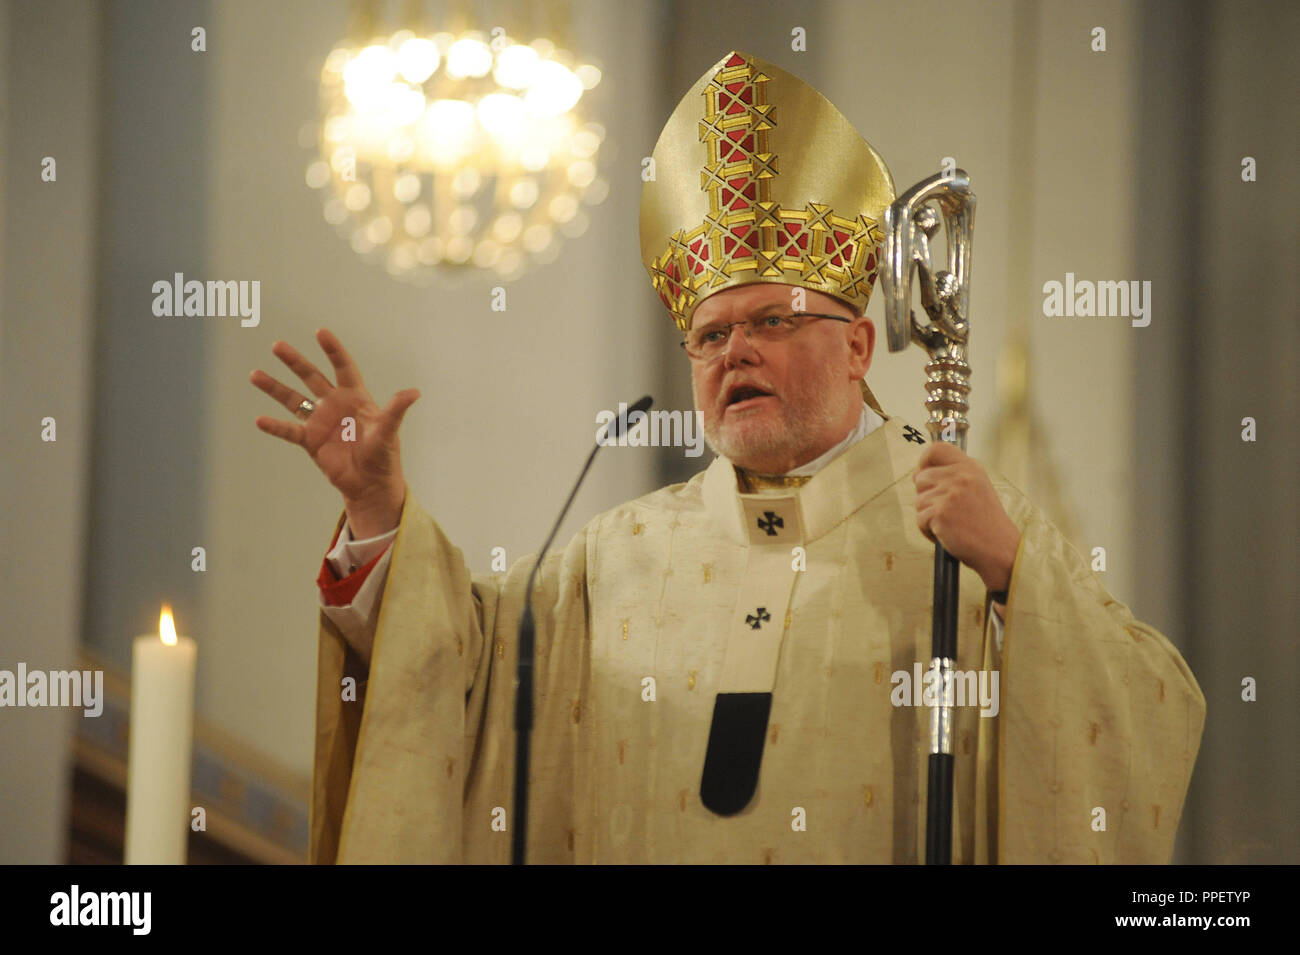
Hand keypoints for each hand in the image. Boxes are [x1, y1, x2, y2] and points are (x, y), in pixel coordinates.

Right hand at [250, 328, 418, 536]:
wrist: (370, 484)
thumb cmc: (383, 456)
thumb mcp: (388, 431)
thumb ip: (395, 410)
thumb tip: (414, 392)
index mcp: (355, 397)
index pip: (343, 367)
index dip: (333, 350)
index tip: (320, 332)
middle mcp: (335, 404)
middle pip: (312, 377)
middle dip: (295, 361)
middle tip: (276, 345)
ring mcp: (320, 421)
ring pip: (294, 399)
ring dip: (275, 387)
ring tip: (255, 374)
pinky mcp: (310, 441)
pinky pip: (290, 430)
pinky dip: (275, 426)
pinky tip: (260, 420)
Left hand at [913, 442, 1020, 593]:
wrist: (1000, 548)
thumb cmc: (986, 522)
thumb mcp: (977, 488)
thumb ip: (952, 476)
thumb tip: (917, 474)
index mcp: (970, 467)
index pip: (936, 449)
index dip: (924, 461)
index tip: (925, 473)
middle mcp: (960, 476)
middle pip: (920, 477)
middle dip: (926, 496)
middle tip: (946, 511)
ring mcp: (949, 494)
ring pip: (918, 500)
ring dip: (928, 516)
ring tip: (950, 524)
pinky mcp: (940, 513)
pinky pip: (919, 519)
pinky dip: (928, 531)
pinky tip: (946, 534)